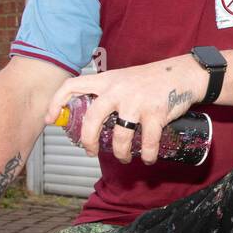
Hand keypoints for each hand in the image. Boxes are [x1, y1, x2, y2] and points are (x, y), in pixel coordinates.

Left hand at [44, 56, 207, 163]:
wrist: (182, 74)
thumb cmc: (151, 80)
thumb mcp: (123, 79)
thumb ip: (108, 93)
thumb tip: (91, 117)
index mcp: (107, 80)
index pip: (72, 86)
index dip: (55, 103)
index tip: (50, 119)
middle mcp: (118, 90)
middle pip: (92, 120)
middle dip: (88, 141)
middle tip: (90, 151)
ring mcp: (137, 103)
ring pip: (120, 137)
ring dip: (121, 153)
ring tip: (124, 157)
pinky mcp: (156, 114)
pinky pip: (148, 143)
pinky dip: (147, 155)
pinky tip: (147, 158)